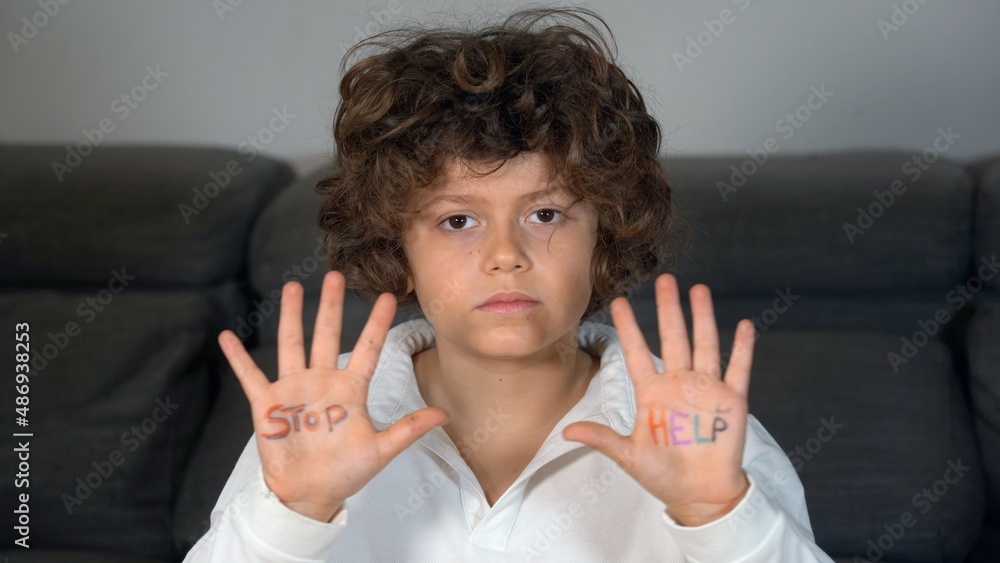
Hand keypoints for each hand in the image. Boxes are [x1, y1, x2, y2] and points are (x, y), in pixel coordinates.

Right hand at [218, 270, 449, 521]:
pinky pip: (250, 376)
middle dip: (331, 306)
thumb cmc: (345, 473)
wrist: (308, 495)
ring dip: (290, 316)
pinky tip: (227, 336)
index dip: (376, 324)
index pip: (367, 350)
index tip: (387, 297)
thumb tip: (445, 414)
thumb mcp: (380, 450)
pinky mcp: (267, 405)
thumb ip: (409, 429)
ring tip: (292, 286)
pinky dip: (238, 358)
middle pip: (327, 336)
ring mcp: (293, 390)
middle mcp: (322, 382)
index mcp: (350, 390)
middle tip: (335, 275)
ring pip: (292, 344)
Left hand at [563, 273, 754, 525]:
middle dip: (668, 309)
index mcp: (651, 393)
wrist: (700, 495)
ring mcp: (705, 389)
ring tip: (699, 289)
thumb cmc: (663, 475)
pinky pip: (737, 369)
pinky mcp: (731, 401)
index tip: (620, 302)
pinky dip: (741, 348)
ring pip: (703, 345)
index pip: (636, 353)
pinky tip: (743, 324)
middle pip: (672, 338)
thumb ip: (603, 439)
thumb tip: (566, 431)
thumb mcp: (629, 457)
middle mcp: (677, 384)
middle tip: (664, 280)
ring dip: (702, 317)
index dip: (629, 328)